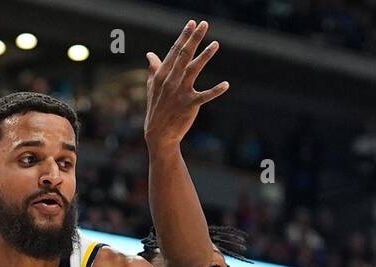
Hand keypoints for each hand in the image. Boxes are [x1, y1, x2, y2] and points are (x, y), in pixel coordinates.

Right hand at [144, 20, 228, 147]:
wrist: (158, 135)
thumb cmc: (156, 109)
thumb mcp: (152, 88)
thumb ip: (154, 70)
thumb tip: (150, 54)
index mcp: (162, 75)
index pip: (174, 51)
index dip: (184, 36)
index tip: (192, 23)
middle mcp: (170, 81)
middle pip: (184, 55)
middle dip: (194, 39)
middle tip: (204, 24)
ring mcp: (180, 93)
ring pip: (193, 70)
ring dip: (205, 56)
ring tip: (216, 44)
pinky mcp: (189, 105)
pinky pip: (204, 96)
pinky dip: (215, 91)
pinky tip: (226, 85)